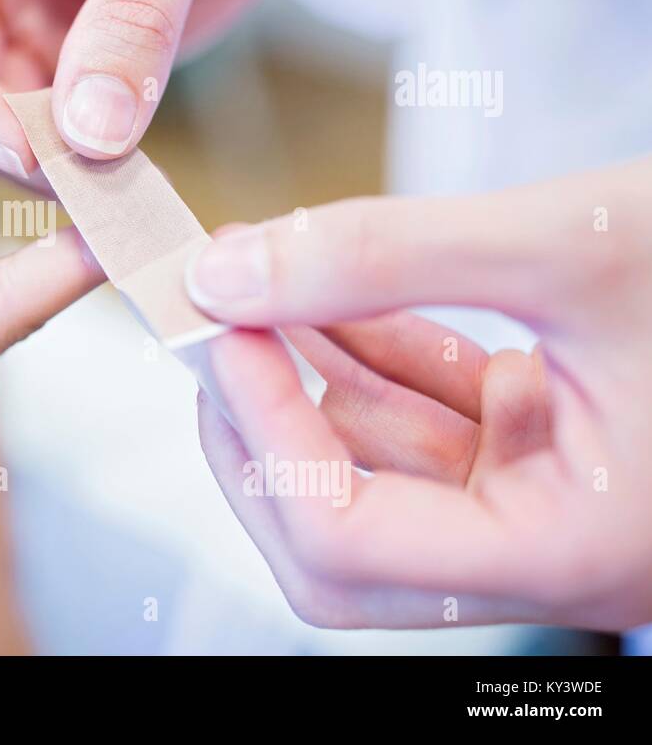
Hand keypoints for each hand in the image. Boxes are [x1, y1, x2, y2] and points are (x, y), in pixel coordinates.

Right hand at [0, 0, 433, 172]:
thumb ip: (132, 24)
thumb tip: (91, 136)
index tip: (18, 147)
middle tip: (72, 183)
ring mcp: (19, 20)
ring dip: (38, 164)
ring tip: (107, 191)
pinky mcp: (68, 60)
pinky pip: (52, 133)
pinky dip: (79, 165)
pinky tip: (121, 181)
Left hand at [186, 157, 651, 628]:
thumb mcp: (574, 244)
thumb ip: (386, 255)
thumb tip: (225, 270)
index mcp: (566, 548)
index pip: (348, 542)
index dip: (266, 437)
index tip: (222, 325)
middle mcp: (542, 542)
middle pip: (333, 539)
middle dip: (260, 430)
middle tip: (217, 322)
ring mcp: (540, 492)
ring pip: (370, 466)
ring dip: (300, 375)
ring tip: (255, 279)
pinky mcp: (545, 436)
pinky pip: (421, 415)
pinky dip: (362, 353)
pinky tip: (325, 286)